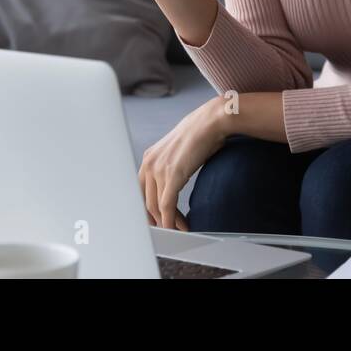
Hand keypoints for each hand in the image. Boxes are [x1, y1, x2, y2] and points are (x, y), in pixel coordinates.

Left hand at [139, 97, 227, 230]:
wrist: (210, 122)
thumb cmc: (200, 134)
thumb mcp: (177, 151)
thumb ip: (169, 166)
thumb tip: (173, 184)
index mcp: (148, 158)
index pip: (140, 191)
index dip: (147, 209)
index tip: (156, 221)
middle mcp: (149, 163)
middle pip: (146, 202)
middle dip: (158, 219)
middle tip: (170, 229)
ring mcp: (159, 169)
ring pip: (157, 207)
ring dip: (170, 222)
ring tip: (182, 228)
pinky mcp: (172, 176)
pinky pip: (167, 206)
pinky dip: (172, 221)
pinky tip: (179, 228)